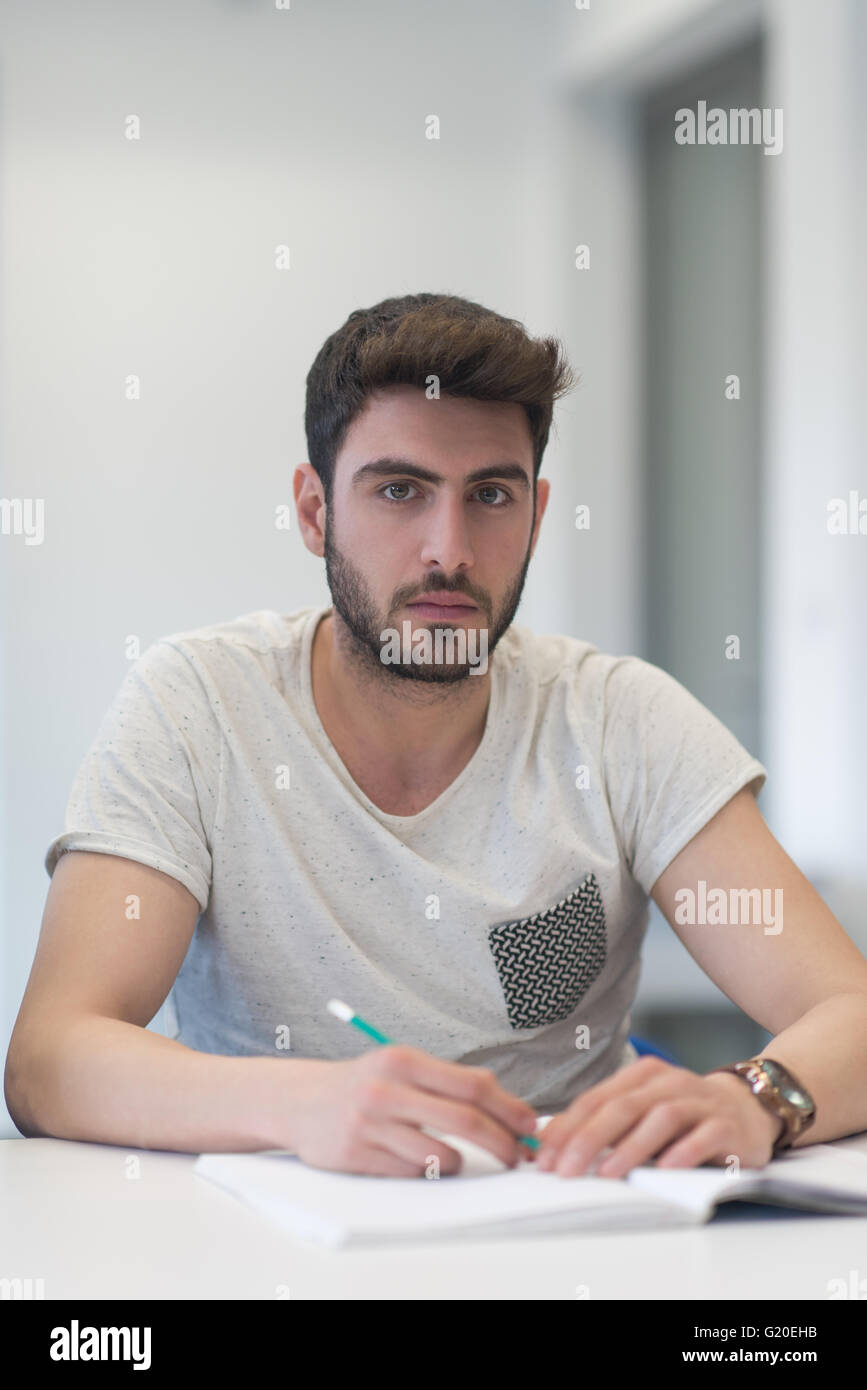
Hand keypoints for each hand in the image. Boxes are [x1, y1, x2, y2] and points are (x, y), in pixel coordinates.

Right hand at [272, 1045, 538, 1176]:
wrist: (300, 1100)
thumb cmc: (364, 1084)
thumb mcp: (401, 1067)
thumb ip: (446, 1083)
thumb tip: (507, 1108)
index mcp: (404, 1059)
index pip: (473, 1085)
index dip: (509, 1108)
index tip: (529, 1125)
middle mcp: (386, 1088)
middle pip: (466, 1121)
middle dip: (502, 1142)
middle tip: (516, 1155)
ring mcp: (370, 1123)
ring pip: (442, 1155)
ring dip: (461, 1162)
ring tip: (456, 1158)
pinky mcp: (357, 1155)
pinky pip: (413, 1173)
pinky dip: (427, 1170)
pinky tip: (420, 1160)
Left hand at [533, 1056, 783, 1177]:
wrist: (748, 1107)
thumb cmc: (685, 1115)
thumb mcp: (643, 1111)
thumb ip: (607, 1124)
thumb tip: (553, 1146)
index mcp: (641, 1076)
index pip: (596, 1099)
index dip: (567, 1127)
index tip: (544, 1156)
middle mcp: (668, 1083)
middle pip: (623, 1106)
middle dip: (589, 1139)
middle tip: (566, 1169)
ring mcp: (699, 1101)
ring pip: (660, 1118)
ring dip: (631, 1146)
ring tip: (608, 1172)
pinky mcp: (727, 1124)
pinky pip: (704, 1135)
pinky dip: (684, 1151)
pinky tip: (666, 1169)